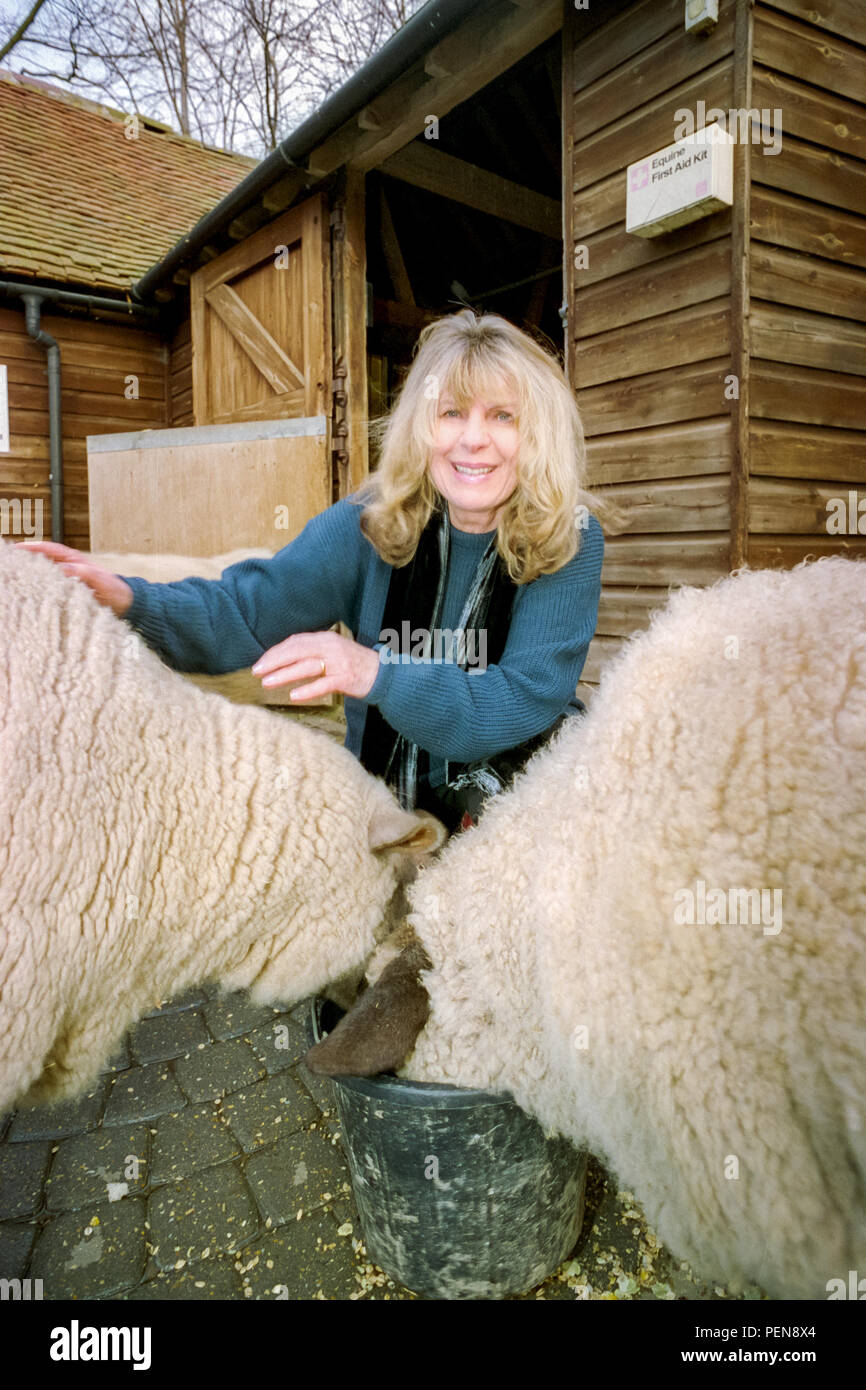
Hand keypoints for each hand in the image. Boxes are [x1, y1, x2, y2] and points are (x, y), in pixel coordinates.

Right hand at [14, 541, 133, 616]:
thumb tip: (64, 568)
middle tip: (8, 561)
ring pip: (44, 574)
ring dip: (30, 574)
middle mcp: (68, 568)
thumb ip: (84, 573)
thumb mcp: (100, 581)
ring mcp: (67, 580)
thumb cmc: (115, 590)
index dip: (32, 547)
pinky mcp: (68, 593)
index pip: (49, 549)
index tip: (16, 548)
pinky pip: (49, 588)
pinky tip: (28, 594)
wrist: (126, 604)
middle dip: (25, 559)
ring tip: (12, 576)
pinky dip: (39, 589)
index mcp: (75, 560)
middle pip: (42, 559)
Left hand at [252, 629, 380, 700]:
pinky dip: (308, 689)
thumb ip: (311, 652)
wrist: (382, 673)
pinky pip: (323, 684)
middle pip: (296, 651)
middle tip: (256, 672)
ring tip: (267, 682)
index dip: (275, 652)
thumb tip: (283, 660)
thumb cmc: (352, 664)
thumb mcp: (331, 651)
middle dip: (274, 661)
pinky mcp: (345, 678)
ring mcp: (338, 662)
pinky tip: (294, 696)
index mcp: (324, 638)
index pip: (294, 642)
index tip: (260, 663)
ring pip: (306, 667)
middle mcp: (330, 647)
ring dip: (284, 674)